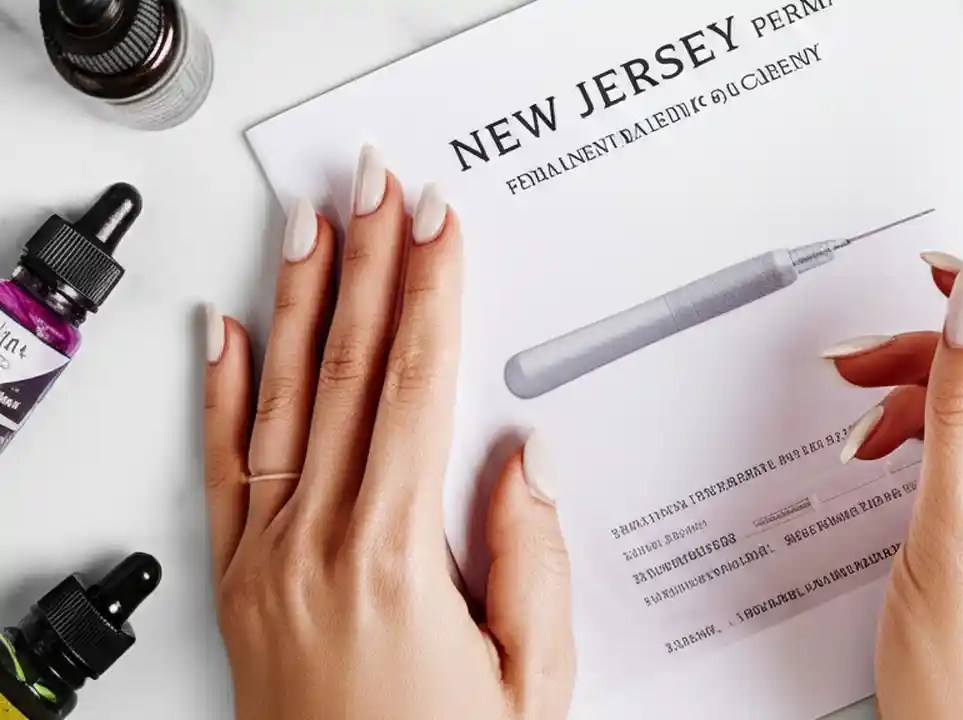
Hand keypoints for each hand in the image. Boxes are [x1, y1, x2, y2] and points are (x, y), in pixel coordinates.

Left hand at [202, 146, 574, 719]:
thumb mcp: (530, 682)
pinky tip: (225, 331)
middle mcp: (316, 541)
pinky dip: (220, 388)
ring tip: (307, 224)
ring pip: (279, 395)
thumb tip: (523, 462)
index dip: (429, 293)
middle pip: (345, 368)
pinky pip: (221, 463)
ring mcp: (265, 555)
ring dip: (296, 297)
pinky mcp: (236, 577)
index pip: (415, 387)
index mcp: (396, 556)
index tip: (436, 226)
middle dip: (366, 261)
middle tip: (375, 187)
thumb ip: (533, 563)